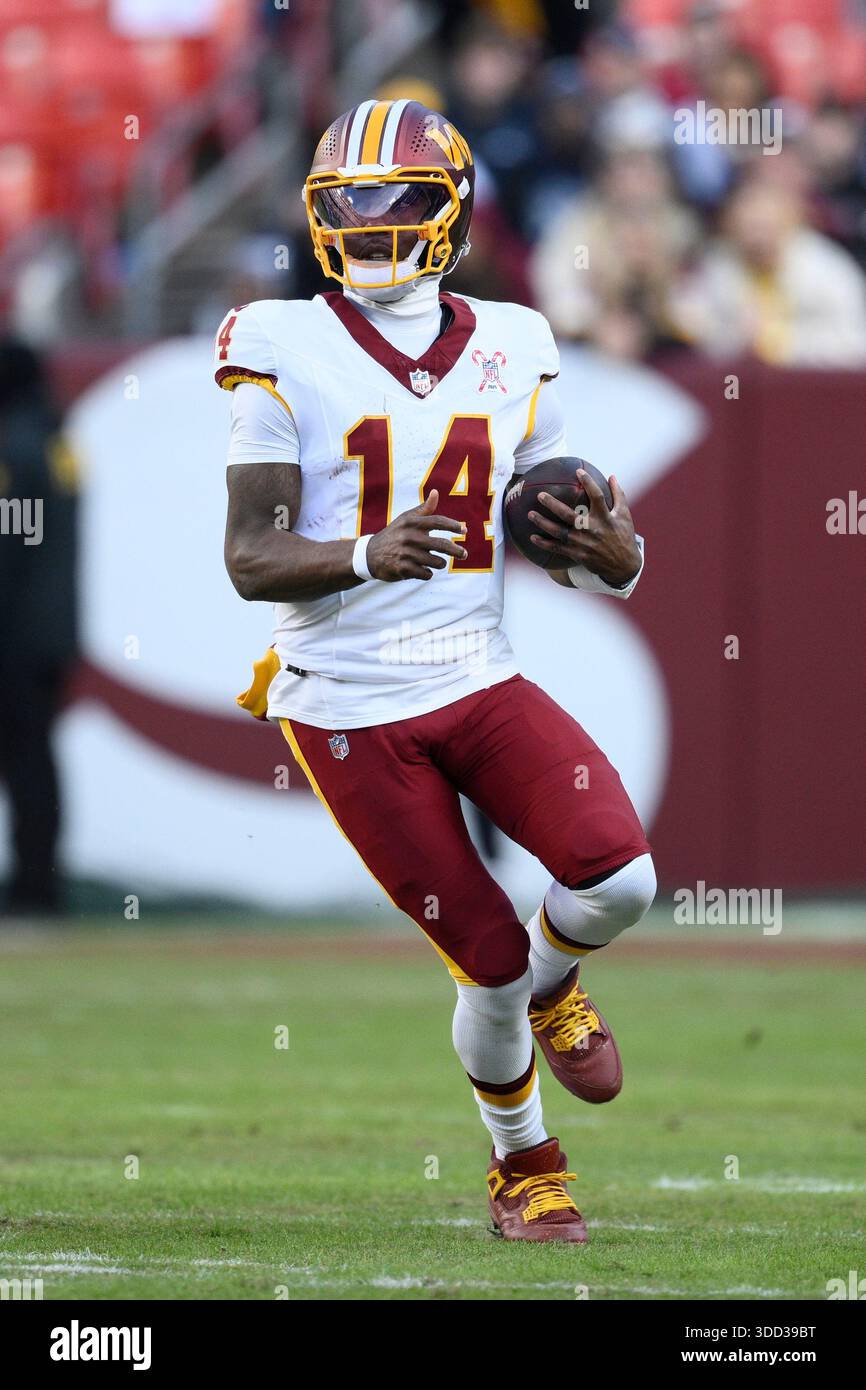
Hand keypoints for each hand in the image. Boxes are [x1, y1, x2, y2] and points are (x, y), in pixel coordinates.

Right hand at [366, 490, 467, 581]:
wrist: (370, 555)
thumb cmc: (394, 535)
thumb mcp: (406, 520)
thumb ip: (423, 509)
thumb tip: (436, 493)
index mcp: (411, 522)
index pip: (437, 521)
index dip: (453, 526)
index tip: (464, 530)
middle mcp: (409, 536)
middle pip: (441, 544)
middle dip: (456, 551)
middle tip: (464, 554)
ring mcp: (406, 553)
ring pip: (435, 561)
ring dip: (439, 563)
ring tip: (436, 562)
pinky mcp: (403, 568)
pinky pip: (425, 573)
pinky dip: (428, 573)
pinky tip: (424, 570)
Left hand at [528, 469, 640, 587]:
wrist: (623, 566)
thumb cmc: (623, 536)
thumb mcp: (625, 515)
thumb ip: (618, 494)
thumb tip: (612, 476)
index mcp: (605, 517)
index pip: (597, 496)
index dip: (588, 482)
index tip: (578, 471)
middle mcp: (592, 529)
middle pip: (568, 515)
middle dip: (553, 504)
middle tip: (540, 495)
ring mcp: (583, 543)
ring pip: (559, 532)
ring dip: (543, 523)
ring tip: (530, 514)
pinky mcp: (578, 554)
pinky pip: (558, 548)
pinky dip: (544, 543)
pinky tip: (532, 537)